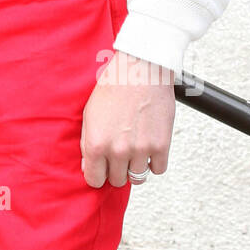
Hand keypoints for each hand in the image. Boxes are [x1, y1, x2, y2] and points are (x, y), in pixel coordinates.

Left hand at [80, 50, 175, 188]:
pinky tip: (149, 147)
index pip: (95, 180)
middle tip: (119, 153)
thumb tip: (90, 168)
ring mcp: (141, 150)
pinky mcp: (161, 146)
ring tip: (134, 148)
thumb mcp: (89, 114)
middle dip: (116, 169)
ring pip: (138, 178)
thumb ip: (87, 144)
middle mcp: (118, 151)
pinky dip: (155, 162)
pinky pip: (158, 169)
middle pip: (117, 180)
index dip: (98, 174)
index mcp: (96, 144)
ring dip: (136, 166)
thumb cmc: (113, 87)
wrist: (141, 69)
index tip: (102, 167)